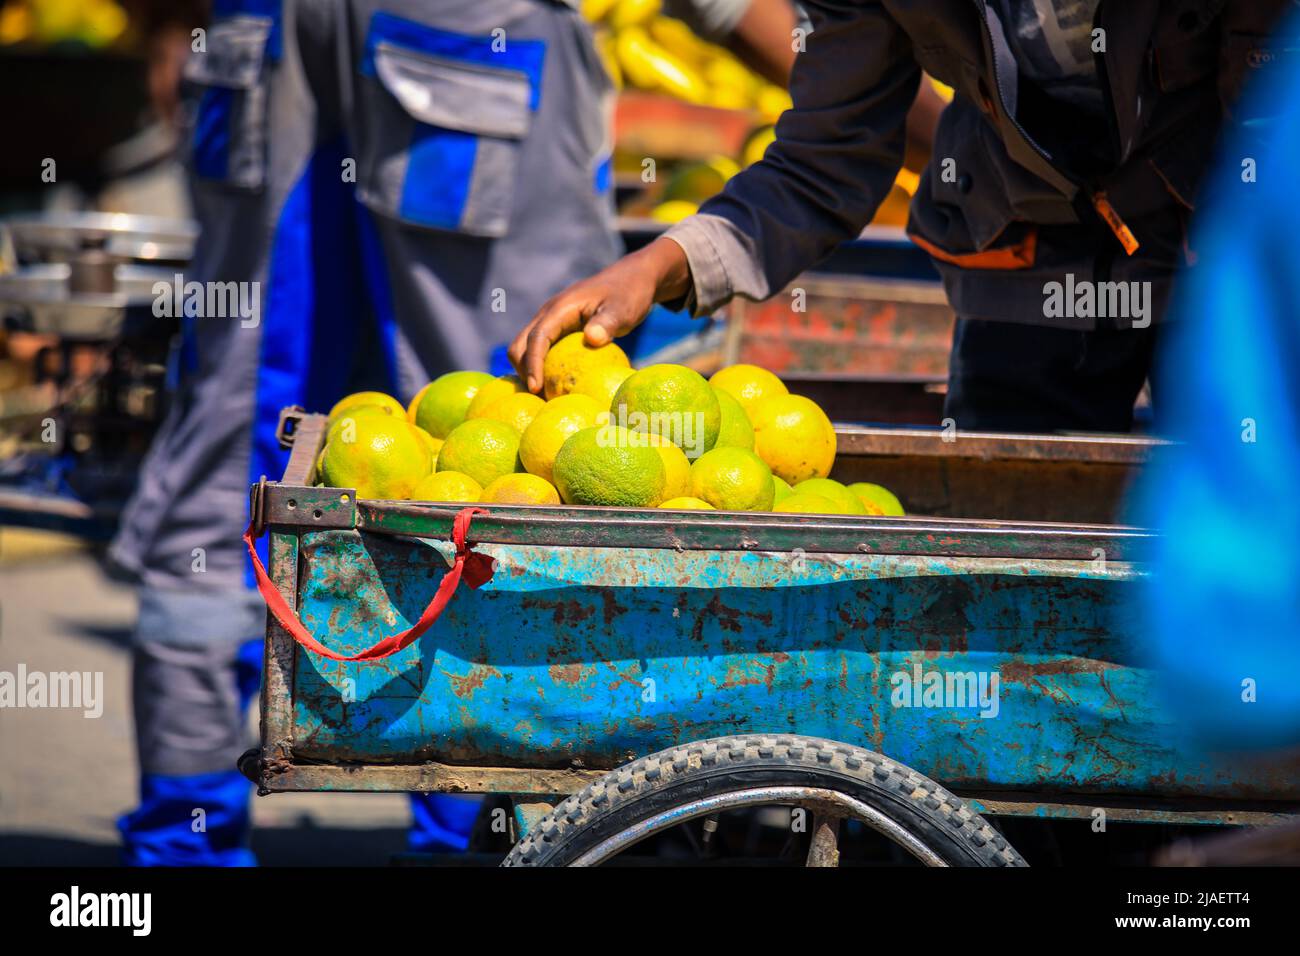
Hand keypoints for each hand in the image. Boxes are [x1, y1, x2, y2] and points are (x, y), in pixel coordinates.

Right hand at [509, 237, 691, 392]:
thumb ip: (607, 323)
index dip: (533, 364)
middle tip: (539, 399)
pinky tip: (558, 386)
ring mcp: (552, 321)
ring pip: (527, 348)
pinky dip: (542, 367)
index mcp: (560, 308)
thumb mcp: (622, 308)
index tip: (536, 389)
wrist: (632, 279)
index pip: (538, 337)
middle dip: (523, 371)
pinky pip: (542, 350)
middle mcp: (549, 313)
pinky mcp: (558, 329)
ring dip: (530, 370)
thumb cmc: (629, 294)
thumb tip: (592, 339)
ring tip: (546, 397)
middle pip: (521, 344)